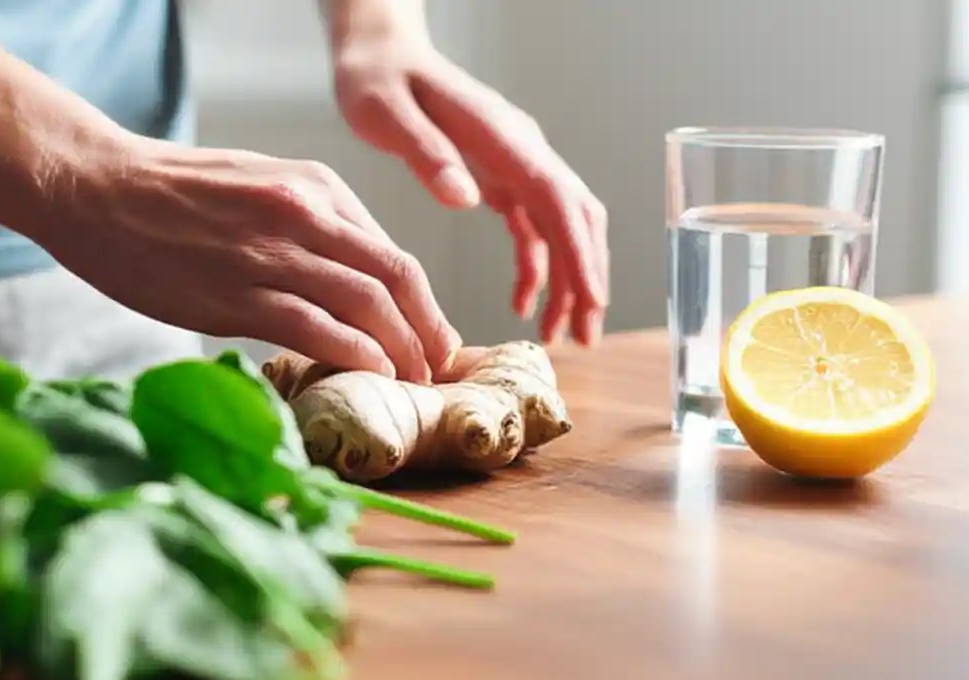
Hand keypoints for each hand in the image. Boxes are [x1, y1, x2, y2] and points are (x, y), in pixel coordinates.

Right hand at [40, 135, 459, 382]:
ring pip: (367, 306)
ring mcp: (273, 254)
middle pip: (396, 280)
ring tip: (412, 383)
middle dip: (429, 331)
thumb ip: (312, 224)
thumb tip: (352, 277)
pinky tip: (371, 375)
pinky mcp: (238, 293)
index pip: (392, 253)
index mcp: (317, 188)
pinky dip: (356, 354)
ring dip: (401, 351)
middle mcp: (307, 215)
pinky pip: (318, 328)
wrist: (95, 186)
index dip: (424, 304)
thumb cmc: (174, 192)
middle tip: (439, 368)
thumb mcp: (261, 185)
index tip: (432, 338)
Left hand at [333, 33, 608, 346]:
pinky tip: (523, 303)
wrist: (376, 54)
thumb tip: (466, 198)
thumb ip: (426, 152)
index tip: (592, 299)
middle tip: (583, 337)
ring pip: (562, 227)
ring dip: (568, 281)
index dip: (579, 251)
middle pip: (575, 218)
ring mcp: (516, 163)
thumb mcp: (386, 112)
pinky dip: (537, 268)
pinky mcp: (501, 176)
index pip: (557, 198)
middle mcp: (521, 149)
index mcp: (501, 136)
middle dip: (586, 278)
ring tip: (558, 335)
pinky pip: (534, 228)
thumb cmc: (377, 79)